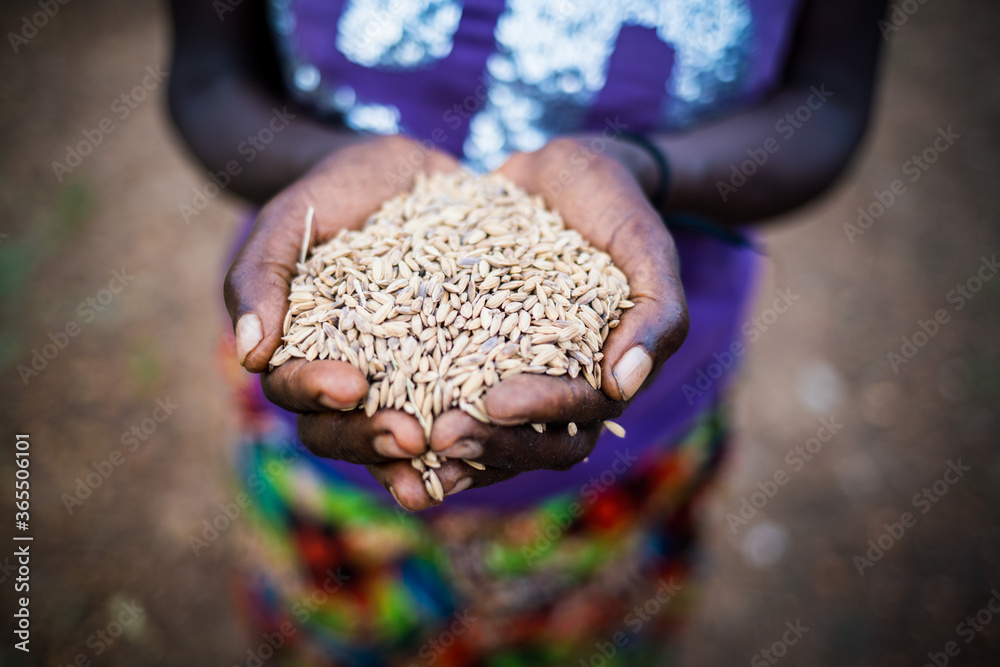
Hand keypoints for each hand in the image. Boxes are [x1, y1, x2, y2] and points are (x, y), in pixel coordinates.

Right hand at [224, 135, 460, 470]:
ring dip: (419, 457)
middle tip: (410, 438)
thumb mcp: (291, 217)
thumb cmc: (335, 192)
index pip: (291, 388)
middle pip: (340, 431)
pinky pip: (451, 413)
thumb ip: (260, 276)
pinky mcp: (450, 368)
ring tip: (450, 459)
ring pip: (395, 436)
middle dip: (370, 440)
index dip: (315, 393)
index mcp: (296, 349)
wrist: (402, 171)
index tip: (350, 384)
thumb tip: (250, 355)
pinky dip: (466, 437)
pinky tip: (492, 449)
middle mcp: (344, 374)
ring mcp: (398, 377)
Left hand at [375, 137, 689, 510]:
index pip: (575, 424)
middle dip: (487, 448)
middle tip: (439, 435)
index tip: (498, 400)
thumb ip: (656, 313)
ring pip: (481, 438)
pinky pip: (438, 395)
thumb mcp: (644, 245)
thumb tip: (621, 386)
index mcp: (599, 381)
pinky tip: (372, 409)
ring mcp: (506, 376)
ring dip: (444, 449)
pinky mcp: (462, 354)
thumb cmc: (613, 207)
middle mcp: (551, 391)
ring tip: (403, 437)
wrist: (559, 174)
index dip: (539, 418)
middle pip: (525, 448)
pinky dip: (412, 412)